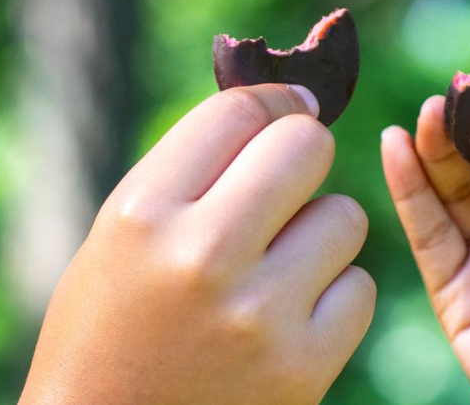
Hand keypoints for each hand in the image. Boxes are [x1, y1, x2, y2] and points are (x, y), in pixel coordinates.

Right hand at [21, 84, 375, 404]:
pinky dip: (333, 296)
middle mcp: (202, 256)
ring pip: (344, 218)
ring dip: (319, 233)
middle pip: (306, 147)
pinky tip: (290, 316)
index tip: (277, 118)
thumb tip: (288, 102)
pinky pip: (360, 289)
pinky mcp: (302, 368)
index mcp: (143, 214)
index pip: (240, 112)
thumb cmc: (109, 327)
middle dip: (301, 158)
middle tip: (283, 187)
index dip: (269, 105)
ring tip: (274, 267)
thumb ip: (189, 169)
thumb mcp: (118, 236)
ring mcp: (258, 315)